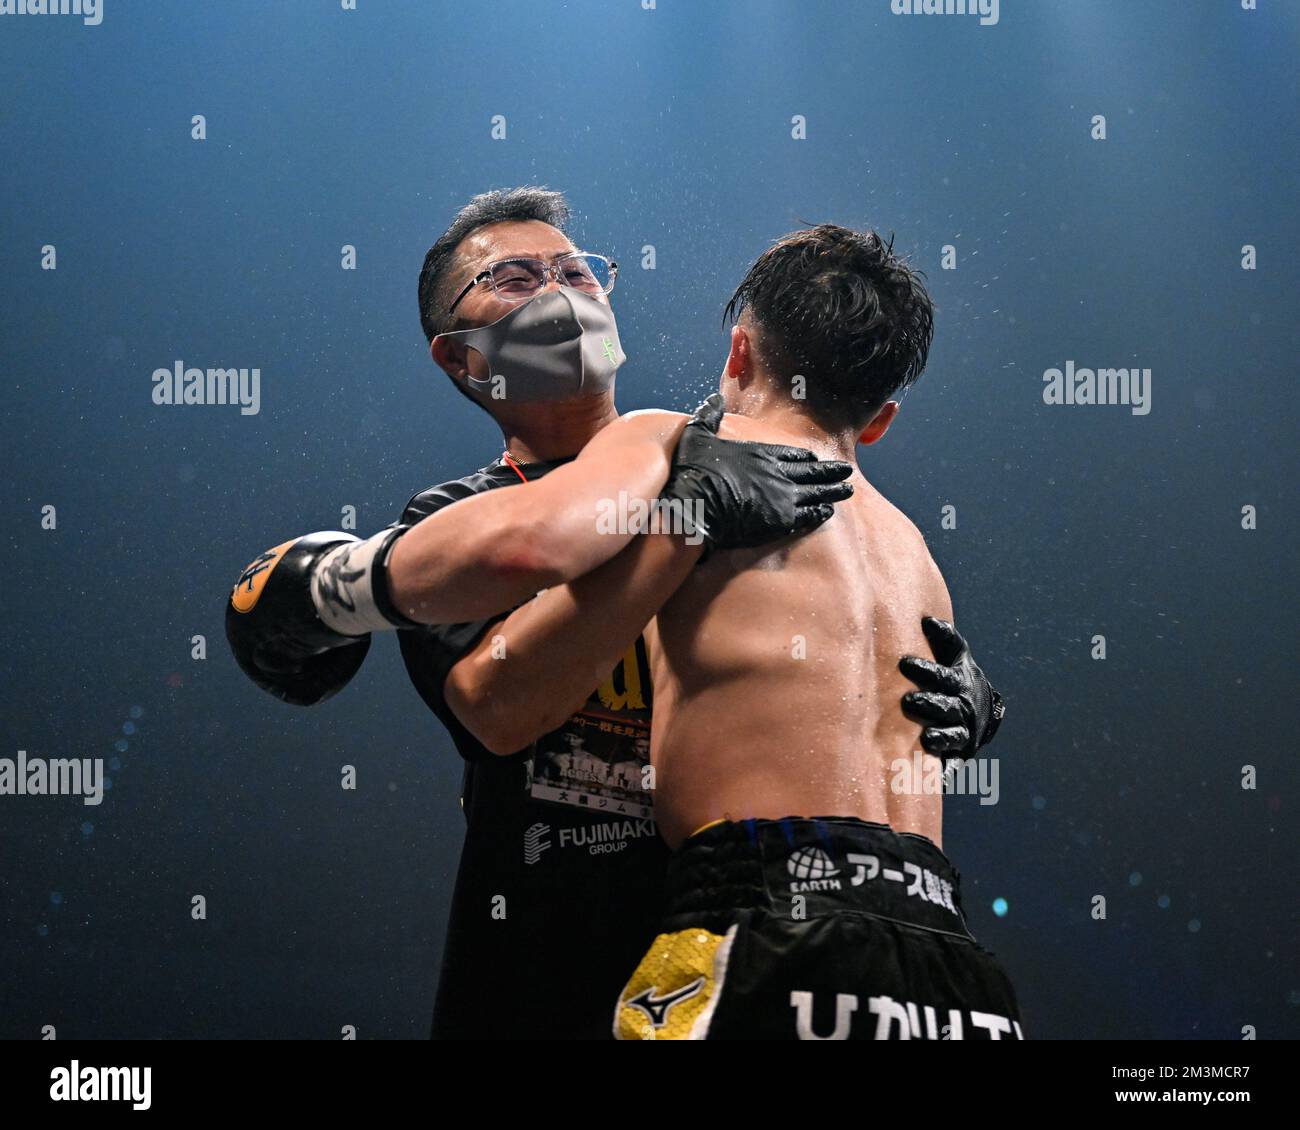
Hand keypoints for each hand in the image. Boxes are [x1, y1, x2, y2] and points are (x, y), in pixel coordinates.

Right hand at [663, 393, 853, 551]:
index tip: (814, 456)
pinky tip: (830, 510)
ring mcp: (782, 495)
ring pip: (816, 492)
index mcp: (759, 452)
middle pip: (810, 471)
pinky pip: (808, 514)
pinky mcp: (781, 519)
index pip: (789, 453)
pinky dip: (821, 511)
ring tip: (848, 489)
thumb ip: (708, 417)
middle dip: (829, 471)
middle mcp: (776, 472)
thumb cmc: (693, 471)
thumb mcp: (697, 435)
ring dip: (833, 490)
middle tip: (847, 470)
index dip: (803, 456)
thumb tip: (712, 398)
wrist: (696, 504)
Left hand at [899, 617, 1004, 760]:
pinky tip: (936, 779)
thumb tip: (927, 620)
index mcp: (959, 683)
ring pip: (954, 736)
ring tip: (926, 738)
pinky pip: (954, 764)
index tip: (905, 663)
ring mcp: (963, 733)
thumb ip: (945, 638)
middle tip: (908, 701)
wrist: (981, 708)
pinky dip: (946, 772)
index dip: (927, 670)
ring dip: (942, 737)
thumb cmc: (957, 676)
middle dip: (929, 704)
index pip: (943, 676)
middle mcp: (963, 709)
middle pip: (947, 707)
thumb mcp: (956, 655)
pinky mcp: (960, 755)